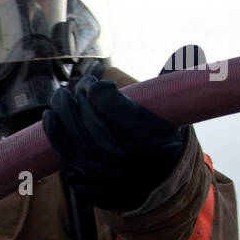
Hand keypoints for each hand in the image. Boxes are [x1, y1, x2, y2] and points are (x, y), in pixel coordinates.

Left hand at [42, 69, 187, 211]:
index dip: (99, 91)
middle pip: (89, 121)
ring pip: (73, 137)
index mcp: (149, 139)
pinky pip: (64, 156)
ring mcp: (102, 175)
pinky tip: (52, 117)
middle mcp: (123, 160)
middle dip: (81, 97)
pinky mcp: (86, 184)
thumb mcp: (178, 117)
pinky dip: (54, 133)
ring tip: (62, 96)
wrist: (162, 190)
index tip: (99, 84)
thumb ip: (177, 84)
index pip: (111, 107)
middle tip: (81, 85)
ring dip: (62, 111)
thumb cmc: (166, 144)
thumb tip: (188, 50)